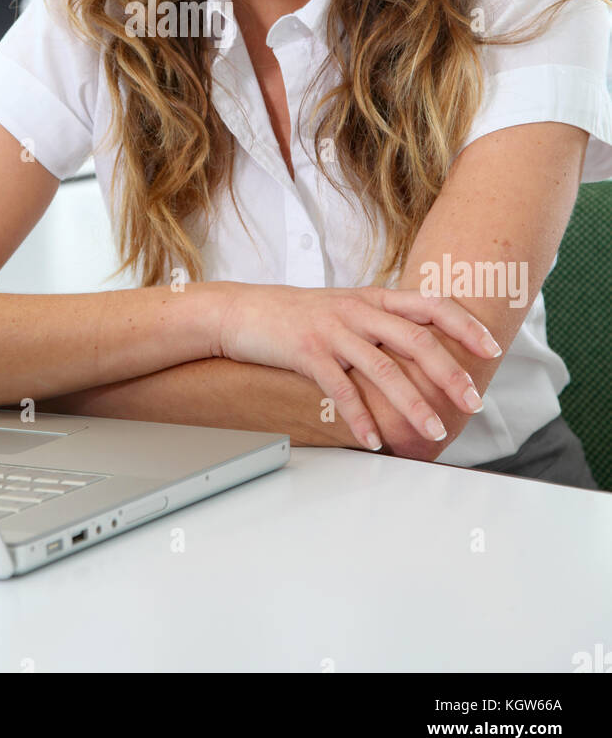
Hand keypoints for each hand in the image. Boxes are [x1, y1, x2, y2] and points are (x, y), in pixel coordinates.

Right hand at [216, 282, 501, 450]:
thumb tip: (429, 349)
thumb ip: (385, 323)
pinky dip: (360, 417)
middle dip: (449, 372)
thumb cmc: (300, 314)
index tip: (492, 348)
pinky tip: (374, 440)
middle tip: (472, 401)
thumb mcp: (348, 308)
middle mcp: (358, 309)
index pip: (431, 304)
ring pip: (383, 368)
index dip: (465, 325)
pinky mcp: (307, 351)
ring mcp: (332, 330)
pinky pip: (340, 388)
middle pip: (415, 338)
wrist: (245, 311)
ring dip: (412, 404)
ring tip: (434, 431)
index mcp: (373, 297)